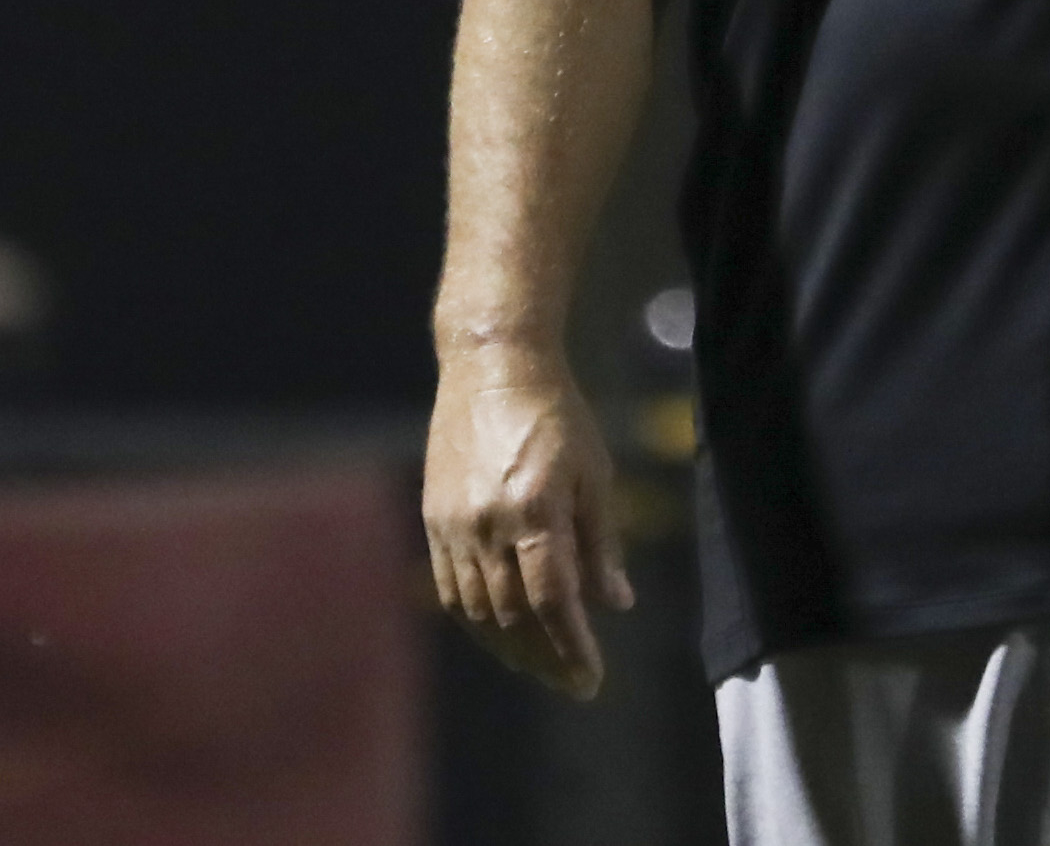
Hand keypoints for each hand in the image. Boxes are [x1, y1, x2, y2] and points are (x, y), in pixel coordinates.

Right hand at [424, 344, 631, 697]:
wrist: (491, 367)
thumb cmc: (557, 415)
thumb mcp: (594, 473)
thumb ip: (602, 543)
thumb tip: (616, 604)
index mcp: (535, 510)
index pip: (553, 601)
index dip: (572, 647)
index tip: (591, 678)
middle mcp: (488, 524)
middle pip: (512, 616)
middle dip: (544, 658)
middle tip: (570, 682)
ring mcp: (454, 524)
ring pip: (477, 611)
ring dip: (508, 649)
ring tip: (539, 667)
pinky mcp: (433, 520)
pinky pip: (450, 588)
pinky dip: (475, 622)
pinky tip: (498, 634)